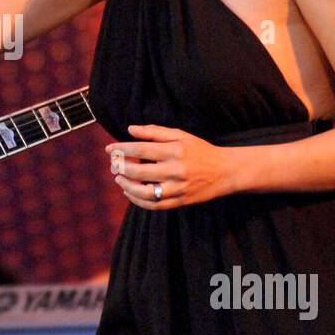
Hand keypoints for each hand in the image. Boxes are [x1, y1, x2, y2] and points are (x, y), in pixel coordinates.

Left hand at [105, 124, 235, 209]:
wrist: (225, 171)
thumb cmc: (200, 150)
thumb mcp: (180, 136)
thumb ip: (154, 132)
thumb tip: (130, 129)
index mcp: (175, 151)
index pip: (141, 150)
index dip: (122, 149)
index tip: (109, 149)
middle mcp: (176, 170)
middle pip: (139, 172)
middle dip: (120, 168)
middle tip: (113, 164)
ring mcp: (178, 188)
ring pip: (144, 192)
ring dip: (126, 186)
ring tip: (118, 179)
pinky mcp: (180, 202)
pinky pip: (154, 205)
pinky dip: (138, 201)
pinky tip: (129, 192)